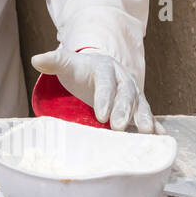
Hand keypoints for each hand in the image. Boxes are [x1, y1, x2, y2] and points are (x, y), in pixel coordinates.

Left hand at [31, 48, 155, 131]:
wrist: (94, 70)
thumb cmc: (78, 69)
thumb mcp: (66, 64)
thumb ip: (53, 62)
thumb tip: (36, 60)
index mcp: (105, 68)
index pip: (105, 82)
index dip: (104, 98)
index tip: (100, 115)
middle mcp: (122, 78)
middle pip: (126, 94)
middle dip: (124, 110)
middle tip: (119, 127)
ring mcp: (132, 91)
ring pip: (140, 103)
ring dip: (144, 117)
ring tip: (147, 133)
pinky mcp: (138, 104)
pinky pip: (147, 113)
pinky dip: (155, 124)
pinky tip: (160, 136)